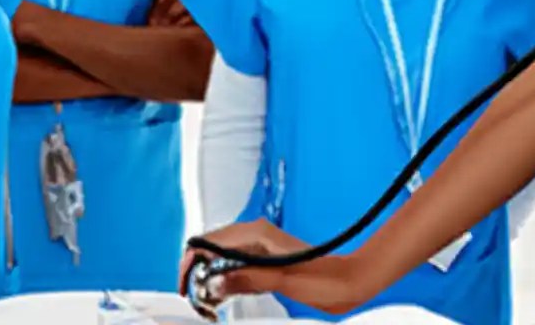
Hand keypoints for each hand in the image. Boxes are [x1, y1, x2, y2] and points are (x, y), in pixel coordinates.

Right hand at [180, 220, 375, 316]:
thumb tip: (213, 282)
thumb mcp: (280, 279)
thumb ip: (245, 278)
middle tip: (195, 297)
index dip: (191, 261)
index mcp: (255, 233)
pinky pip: (233, 268)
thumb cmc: (322, 278)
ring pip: (219, 259)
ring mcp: (258, 248)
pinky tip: (222, 296)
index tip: (187, 284)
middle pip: (210, 248)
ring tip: (206, 300)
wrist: (347, 282)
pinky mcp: (263, 262)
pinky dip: (224, 281)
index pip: (209, 241)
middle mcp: (253, 236)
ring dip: (209, 278)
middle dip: (197, 271)